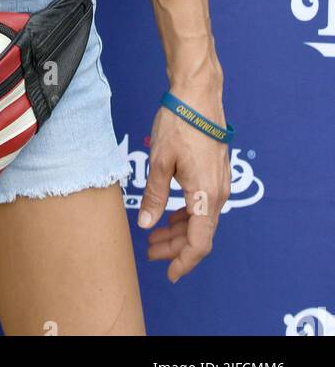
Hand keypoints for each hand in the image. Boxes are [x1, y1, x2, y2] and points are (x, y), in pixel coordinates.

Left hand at [138, 82, 231, 282]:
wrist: (198, 93)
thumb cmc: (179, 123)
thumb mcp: (160, 161)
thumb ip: (155, 196)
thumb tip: (147, 224)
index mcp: (206, 194)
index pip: (199, 242)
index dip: (184, 261)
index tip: (169, 273)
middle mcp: (219, 193)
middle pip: (199, 234)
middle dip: (175, 247)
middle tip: (149, 252)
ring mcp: (220, 182)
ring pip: (201, 219)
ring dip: (179, 231)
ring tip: (153, 236)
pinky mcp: (216, 172)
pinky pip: (203, 204)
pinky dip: (186, 215)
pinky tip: (168, 215)